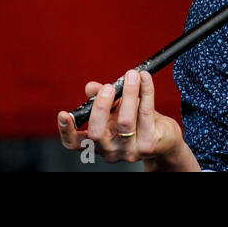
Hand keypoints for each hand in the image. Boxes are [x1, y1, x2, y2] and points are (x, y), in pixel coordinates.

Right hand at [56, 69, 193, 169]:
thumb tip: (90, 88)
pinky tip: (145, 79)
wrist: (164, 139)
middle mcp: (110, 150)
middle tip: (108, 87)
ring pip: (125, 122)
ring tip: (132, 75)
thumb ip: (101, 97)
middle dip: (101, 107)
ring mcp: (129, 151)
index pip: (74, 144)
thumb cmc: (136, 121)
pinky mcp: (148, 145)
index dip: (66, 131)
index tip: (63, 113)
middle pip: (97, 133)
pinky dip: (146, 93)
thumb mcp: (116, 108)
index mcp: (97, 143)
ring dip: (128, 94)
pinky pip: (145, 114)